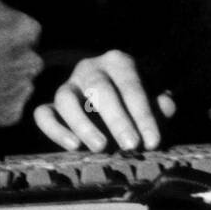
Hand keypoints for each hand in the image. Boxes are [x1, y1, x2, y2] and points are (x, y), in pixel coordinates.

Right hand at [0, 0, 41, 133]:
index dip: (0, 29)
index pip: (24, 27)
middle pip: (23, 57)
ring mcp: (22, 92)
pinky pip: (5, 108)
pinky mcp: (8, 118)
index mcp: (29, 30)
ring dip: (0, 81)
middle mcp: (34, 62)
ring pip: (16, 83)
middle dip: (5, 57)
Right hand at [33, 50, 175, 151]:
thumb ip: (161, 105)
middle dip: (117, 118)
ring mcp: (67, 85)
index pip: (131, 85)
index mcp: (118, 62)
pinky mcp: (50, 105)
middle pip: (99, 88)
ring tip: (101, 147)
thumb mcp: (152, 100)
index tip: (152, 142)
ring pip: (66, 98)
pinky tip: (73, 147)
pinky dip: (55, 130)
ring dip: (83, 124)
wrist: (111, 97)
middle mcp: (90, 68)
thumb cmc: (136, 102)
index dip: (143, 114)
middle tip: (130, 146)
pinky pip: (43, 114)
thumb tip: (167, 105)